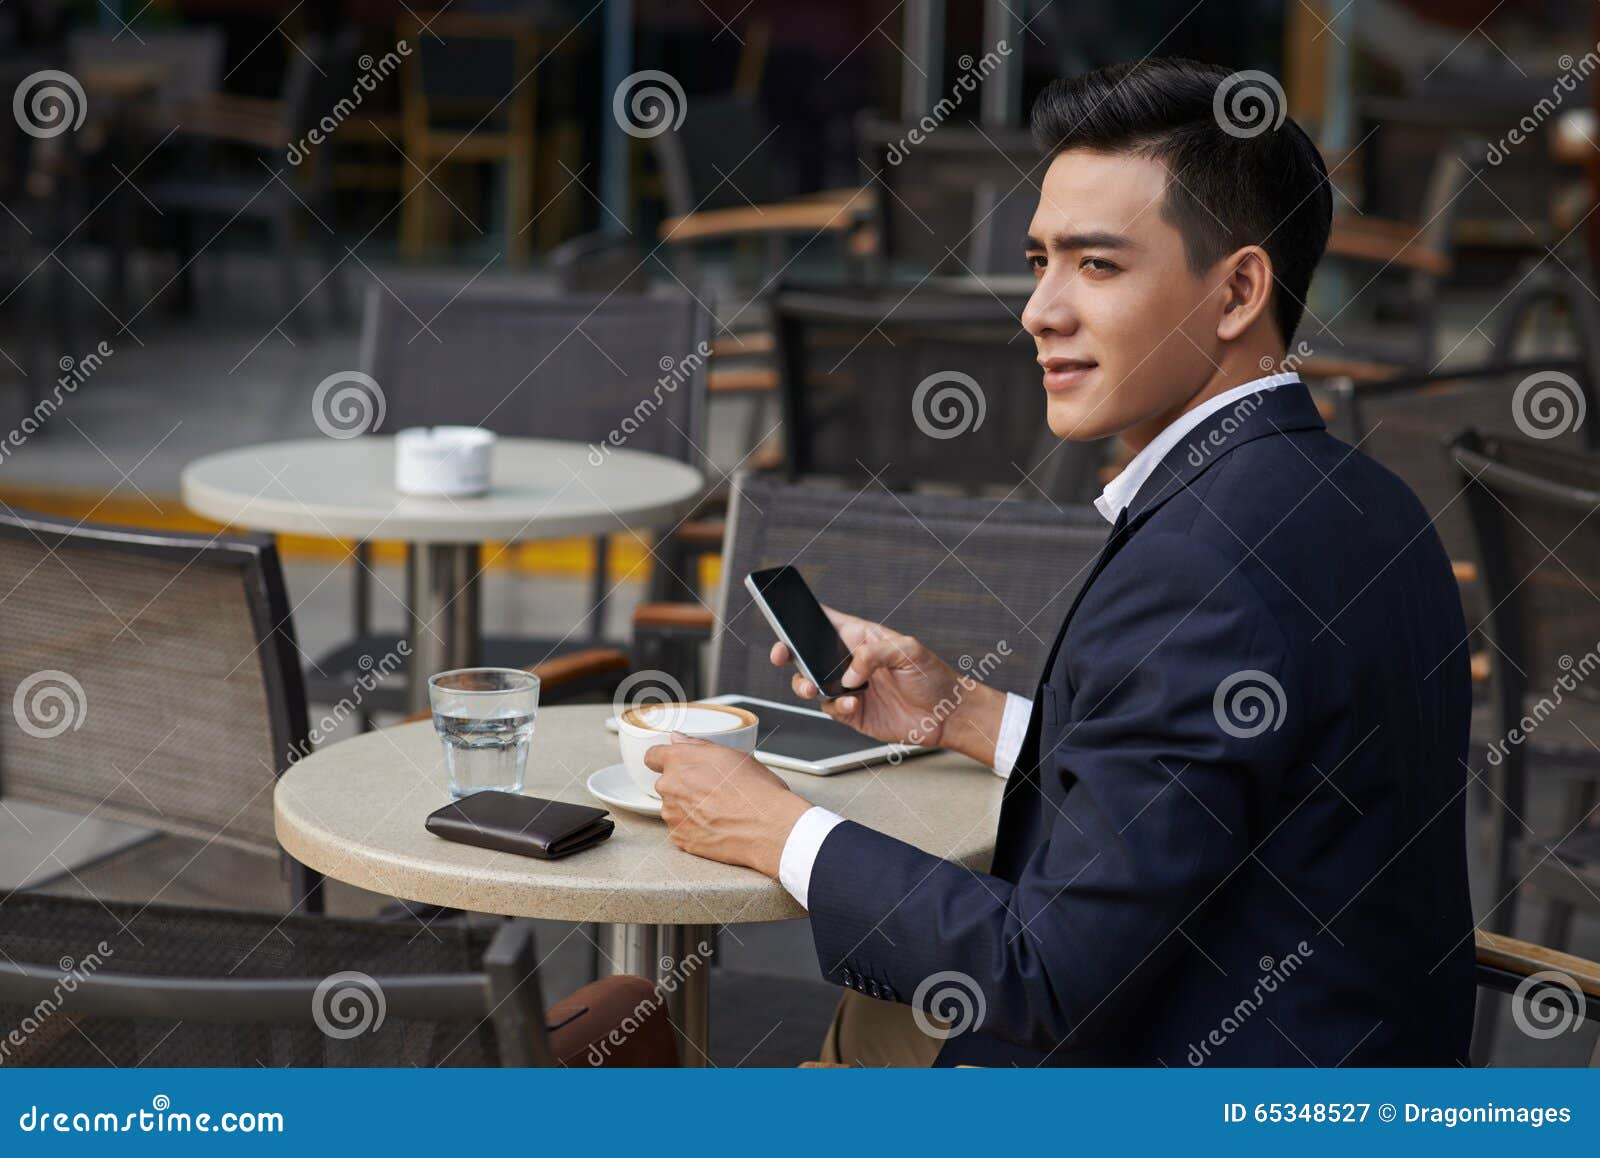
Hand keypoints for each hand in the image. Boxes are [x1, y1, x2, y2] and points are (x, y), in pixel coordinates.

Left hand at [643, 734, 812, 877]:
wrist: (766, 828)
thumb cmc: (756, 792)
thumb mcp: (734, 755)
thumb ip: (698, 745)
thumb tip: (681, 740)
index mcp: (680, 760)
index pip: (653, 755)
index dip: (663, 759)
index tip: (673, 764)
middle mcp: (670, 786)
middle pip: (666, 783)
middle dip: (683, 785)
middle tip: (711, 789)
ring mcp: (673, 814)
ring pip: (673, 807)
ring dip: (688, 807)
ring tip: (718, 809)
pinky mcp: (679, 837)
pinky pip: (680, 828)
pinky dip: (693, 827)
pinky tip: (715, 824)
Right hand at [769, 605, 1005, 763]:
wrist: (947, 714)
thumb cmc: (933, 675)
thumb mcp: (908, 651)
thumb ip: (874, 654)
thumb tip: (848, 672)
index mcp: (861, 637)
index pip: (826, 622)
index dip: (803, 618)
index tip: (786, 618)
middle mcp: (850, 662)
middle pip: (808, 654)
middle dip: (790, 653)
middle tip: (783, 654)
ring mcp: (849, 688)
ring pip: (811, 684)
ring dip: (806, 684)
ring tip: (814, 688)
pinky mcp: (852, 713)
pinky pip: (831, 709)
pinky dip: (835, 706)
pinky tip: (851, 703)